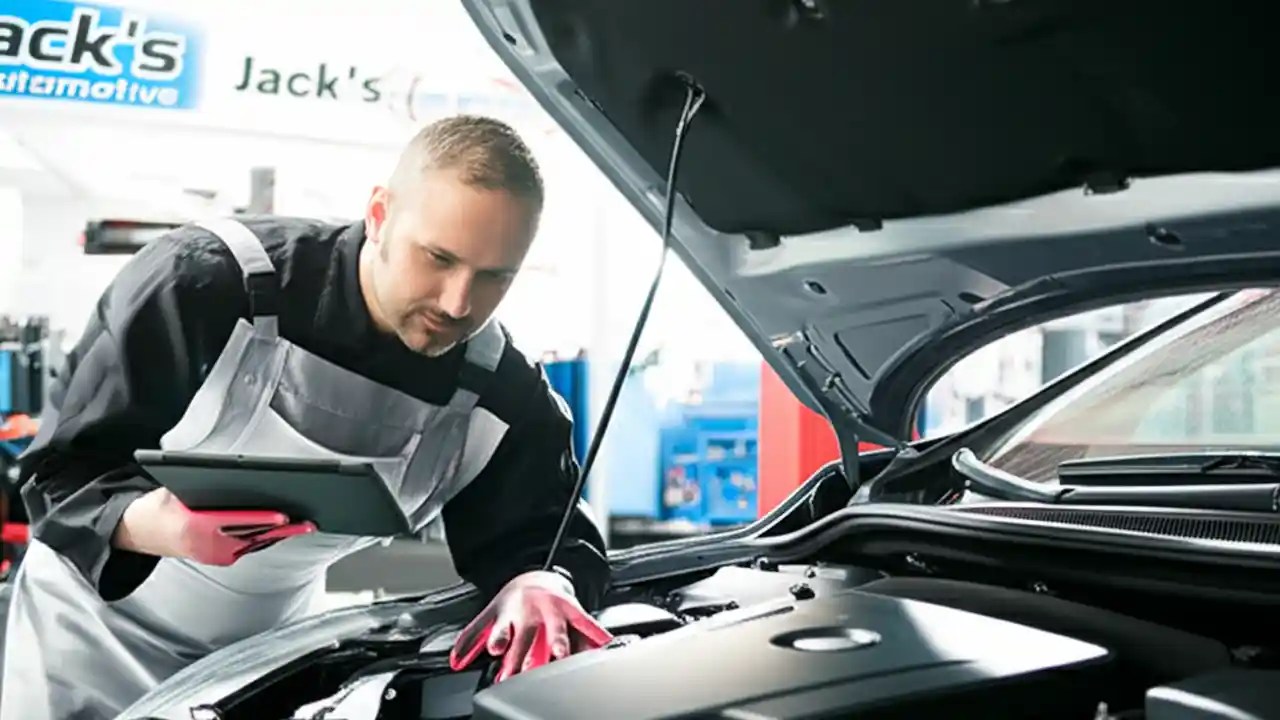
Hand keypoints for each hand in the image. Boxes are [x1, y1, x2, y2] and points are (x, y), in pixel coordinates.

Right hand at [114, 487, 315, 564]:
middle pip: (251, 534)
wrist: (139, 533)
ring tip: (304, 525)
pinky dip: (264, 538)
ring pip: (252, 543)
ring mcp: (213, 555)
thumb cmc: (159, 506)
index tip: (283, 516)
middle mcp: (206, 545)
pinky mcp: (218, 559)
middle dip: (280, 529)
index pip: (236, 520)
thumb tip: (228, 476)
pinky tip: (282, 531)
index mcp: (196, 526)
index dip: (261, 518)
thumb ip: (200, 486)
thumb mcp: (174, 490)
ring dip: (278, 534)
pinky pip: (246, 547)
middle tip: (306, 522)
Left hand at [449, 570, 612, 681]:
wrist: (539, 576)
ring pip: (559, 629)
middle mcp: (532, 613)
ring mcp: (555, 612)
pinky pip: (589, 624)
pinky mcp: (575, 611)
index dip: (499, 638)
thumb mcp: (490, 616)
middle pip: (530, 635)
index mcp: (509, 614)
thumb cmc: (513, 603)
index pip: (501, 628)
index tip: (496, 649)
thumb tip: (454, 661)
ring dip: (560, 642)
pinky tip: (606, 644)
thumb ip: (472, 640)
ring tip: (561, 656)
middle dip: (527, 653)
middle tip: (525, 670)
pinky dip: (598, 635)